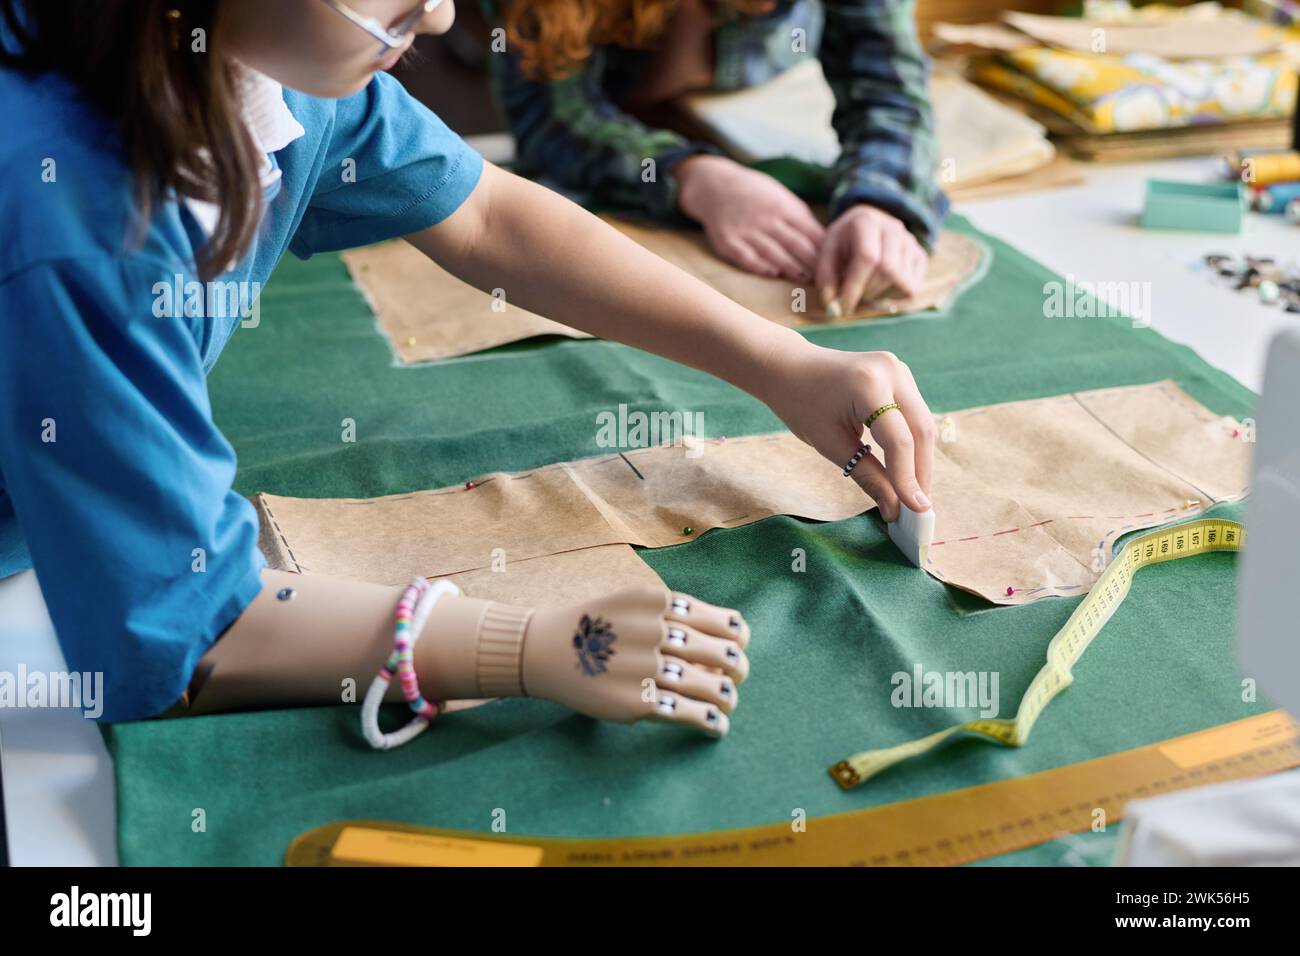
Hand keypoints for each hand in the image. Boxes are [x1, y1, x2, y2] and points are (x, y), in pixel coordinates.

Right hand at [523, 587, 749, 736]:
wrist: (545, 649)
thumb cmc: (598, 626)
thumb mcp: (634, 602)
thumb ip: (675, 612)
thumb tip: (729, 636)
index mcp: (660, 603)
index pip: (724, 623)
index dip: (738, 639)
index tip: (737, 647)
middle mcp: (657, 632)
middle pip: (723, 655)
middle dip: (737, 669)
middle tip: (736, 676)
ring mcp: (647, 668)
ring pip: (711, 686)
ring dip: (727, 698)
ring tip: (727, 703)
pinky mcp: (637, 703)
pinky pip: (688, 714)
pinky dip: (711, 721)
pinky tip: (717, 726)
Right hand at [675, 154, 824, 280]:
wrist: (715, 186)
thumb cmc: (755, 195)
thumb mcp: (781, 197)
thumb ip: (800, 218)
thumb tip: (825, 240)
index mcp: (783, 207)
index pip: (809, 231)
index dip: (823, 249)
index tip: (836, 263)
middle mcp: (765, 218)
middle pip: (794, 244)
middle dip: (811, 262)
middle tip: (826, 278)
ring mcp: (745, 230)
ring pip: (773, 253)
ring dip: (791, 267)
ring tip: (804, 279)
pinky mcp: (727, 241)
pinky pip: (745, 257)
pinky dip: (760, 266)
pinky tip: (772, 274)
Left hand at [758, 341, 933, 521]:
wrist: (789, 367)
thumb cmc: (801, 403)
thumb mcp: (829, 444)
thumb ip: (867, 475)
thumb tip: (895, 509)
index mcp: (869, 385)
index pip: (899, 440)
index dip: (908, 479)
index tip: (916, 513)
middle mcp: (892, 372)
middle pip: (921, 430)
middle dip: (921, 473)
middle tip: (919, 510)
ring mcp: (899, 370)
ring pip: (922, 424)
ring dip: (921, 461)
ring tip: (914, 496)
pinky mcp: (900, 376)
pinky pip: (914, 416)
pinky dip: (913, 444)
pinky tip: (908, 470)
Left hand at [816, 205, 926, 317]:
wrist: (866, 226)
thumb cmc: (843, 243)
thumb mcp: (827, 253)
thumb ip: (826, 277)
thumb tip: (831, 304)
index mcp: (866, 222)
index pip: (867, 257)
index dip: (855, 286)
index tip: (843, 307)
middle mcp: (893, 228)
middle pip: (888, 269)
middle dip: (868, 291)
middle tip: (855, 296)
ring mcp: (910, 242)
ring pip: (902, 280)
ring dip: (880, 294)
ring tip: (866, 287)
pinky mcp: (920, 256)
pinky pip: (913, 286)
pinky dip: (895, 295)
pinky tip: (881, 287)